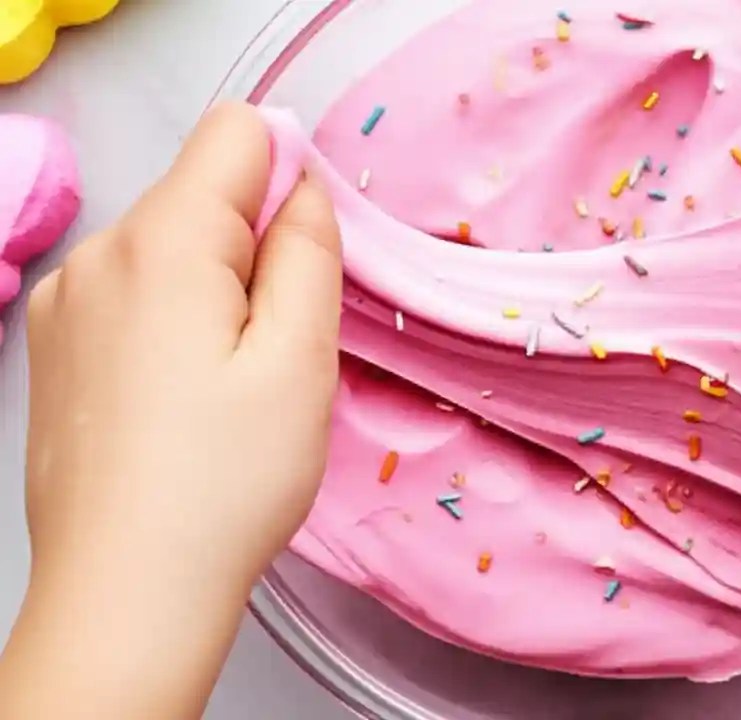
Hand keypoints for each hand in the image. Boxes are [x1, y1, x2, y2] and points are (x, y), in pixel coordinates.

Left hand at [0, 102, 340, 718]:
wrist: (127, 590)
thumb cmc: (226, 482)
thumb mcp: (299, 360)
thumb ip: (308, 252)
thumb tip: (302, 186)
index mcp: (161, 244)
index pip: (236, 131)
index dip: (290, 174)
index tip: (304, 259)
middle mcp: (98, 255)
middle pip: (200, 192)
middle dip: (254, 246)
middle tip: (276, 345)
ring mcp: (67, 302)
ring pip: (168, 247)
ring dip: (216, 288)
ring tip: (230, 383)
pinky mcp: (57, 346)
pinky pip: (134, 292)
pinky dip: (174, 321)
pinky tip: (187, 397)